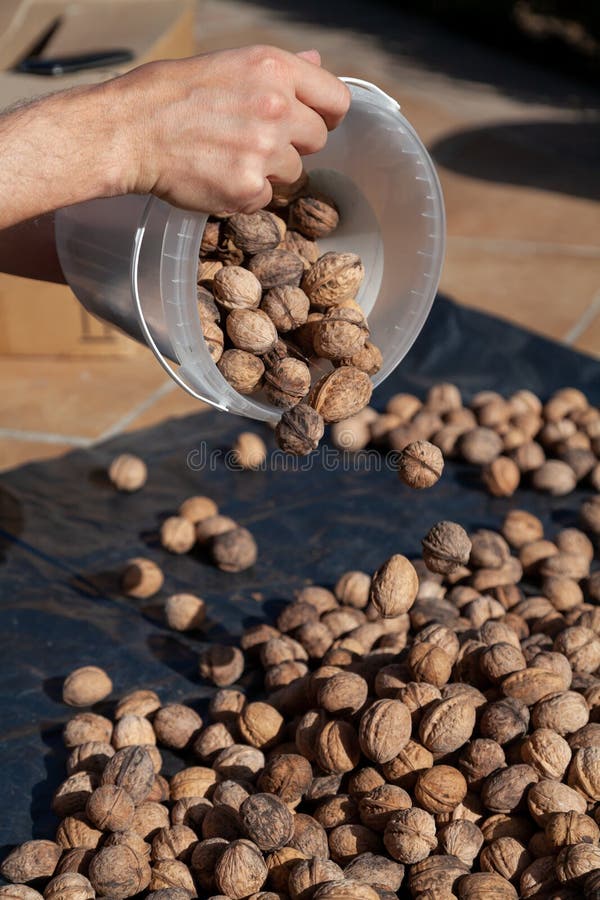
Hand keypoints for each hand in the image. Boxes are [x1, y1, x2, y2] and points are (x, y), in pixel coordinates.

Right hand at [109, 45, 350, 213]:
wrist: (131, 130)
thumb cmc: (171, 94)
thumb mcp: (229, 63)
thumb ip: (278, 71)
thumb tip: (316, 63)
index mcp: (274, 69)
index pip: (336, 99)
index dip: (327, 114)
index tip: (314, 121)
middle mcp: (276, 108)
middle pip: (318, 139)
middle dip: (294, 143)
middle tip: (255, 139)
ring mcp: (264, 151)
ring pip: (293, 172)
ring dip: (268, 170)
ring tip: (229, 155)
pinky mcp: (248, 189)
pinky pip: (265, 198)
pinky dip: (245, 193)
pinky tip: (217, 174)